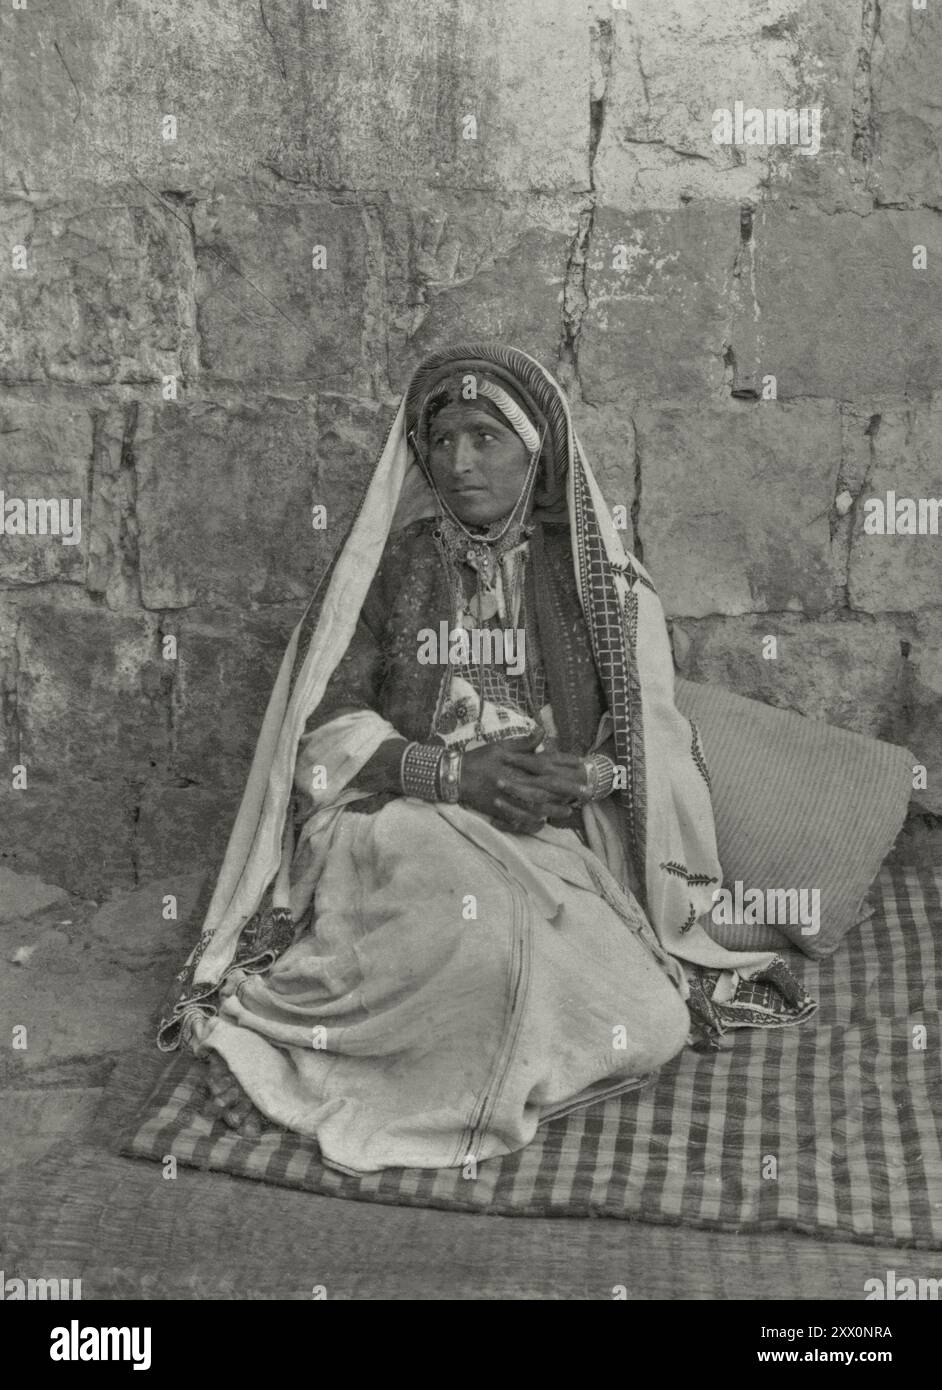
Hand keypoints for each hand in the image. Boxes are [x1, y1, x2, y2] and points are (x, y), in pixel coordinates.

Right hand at [459, 731, 588, 833]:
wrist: (455, 776)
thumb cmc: (479, 759)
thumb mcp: (500, 746)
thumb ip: (523, 743)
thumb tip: (542, 733)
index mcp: (517, 765)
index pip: (546, 766)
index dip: (565, 768)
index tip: (581, 769)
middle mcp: (515, 782)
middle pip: (546, 788)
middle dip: (567, 792)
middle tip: (585, 794)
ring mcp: (508, 798)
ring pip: (535, 806)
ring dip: (554, 809)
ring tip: (569, 812)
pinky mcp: (499, 810)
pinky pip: (519, 819)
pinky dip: (532, 822)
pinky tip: (543, 822)